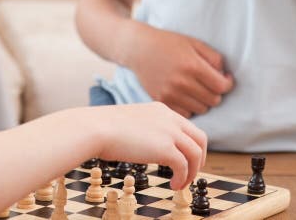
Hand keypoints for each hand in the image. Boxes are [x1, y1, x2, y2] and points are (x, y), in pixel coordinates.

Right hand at [90, 102, 207, 189]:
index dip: (189, 145)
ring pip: (195, 153)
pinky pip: (184, 166)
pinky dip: (182, 178)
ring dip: (192, 172)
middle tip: (191, 173)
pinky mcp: (165, 148)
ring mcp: (169, 132)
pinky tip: (173, 185)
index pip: (187, 127)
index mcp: (160, 110)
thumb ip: (144, 129)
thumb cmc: (102, 127)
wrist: (95, 128)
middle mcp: (169, 118)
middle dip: (199, 158)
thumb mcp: (130, 121)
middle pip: (200, 138)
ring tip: (181, 184)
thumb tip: (144, 144)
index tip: (185, 159)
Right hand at [126, 21, 233, 117]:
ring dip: (203, 100)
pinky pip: (186, 113)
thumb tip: (224, 76)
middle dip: (216, 92)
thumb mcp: (194, 43)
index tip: (225, 78)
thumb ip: (214, 58)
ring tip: (197, 89)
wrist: (138, 49)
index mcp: (192, 66)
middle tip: (210, 83)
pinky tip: (186, 96)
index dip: (228, 83)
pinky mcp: (161, 101)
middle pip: (213, 100)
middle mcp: (182, 82)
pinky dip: (190, 107)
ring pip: (201, 109)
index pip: (221, 86)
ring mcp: (170, 94)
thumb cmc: (168, 43)